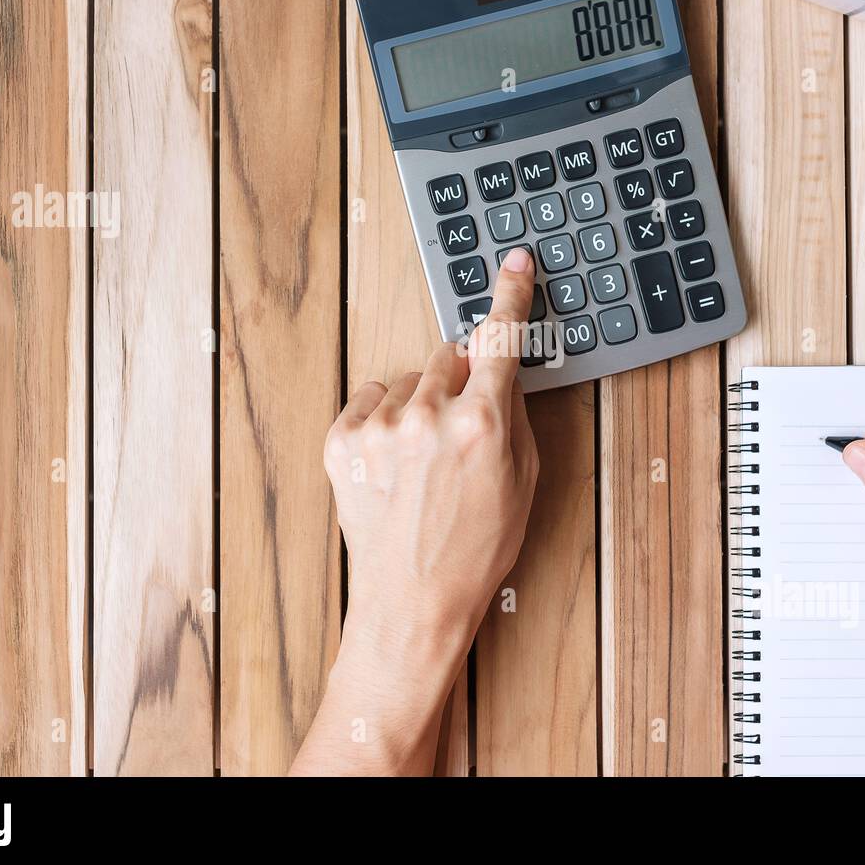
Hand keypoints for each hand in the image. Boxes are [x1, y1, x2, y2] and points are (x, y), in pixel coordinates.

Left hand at [326, 246, 538, 641]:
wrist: (411, 601)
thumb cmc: (473, 550)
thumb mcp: (523, 483)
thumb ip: (512, 415)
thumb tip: (500, 371)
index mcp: (481, 424)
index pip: (500, 340)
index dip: (510, 296)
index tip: (512, 264)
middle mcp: (428, 416)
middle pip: (448, 357)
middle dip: (458, 382)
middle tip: (460, 431)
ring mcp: (379, 427)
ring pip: (409, 380)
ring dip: (418, 405)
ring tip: (421, 461)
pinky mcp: (341, 440)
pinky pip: (370, 399)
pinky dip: (383, 419)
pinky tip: (393, 460)